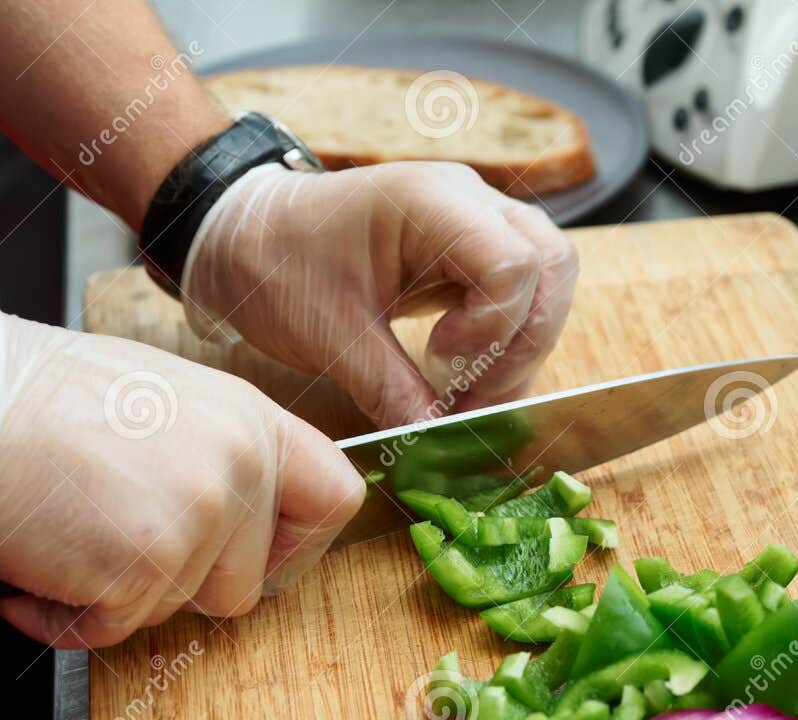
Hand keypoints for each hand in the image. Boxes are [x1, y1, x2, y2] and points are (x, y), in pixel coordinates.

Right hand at [0, 296, 363, 648]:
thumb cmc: (40, 397)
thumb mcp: (166, 398)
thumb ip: (222, 454)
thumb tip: (252, 513)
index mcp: (251, 422)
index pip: (335, 498)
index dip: (299, 544)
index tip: (259, 557)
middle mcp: (238, 468)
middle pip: (248, 582)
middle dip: (183, 582)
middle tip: (121, 540)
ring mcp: (196, 519)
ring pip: (181, 609)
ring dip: (120, 595)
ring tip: (69, 536)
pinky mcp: (142, 567)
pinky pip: (118, 631)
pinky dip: (68, 619)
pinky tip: (38, 569)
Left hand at [181, 161, 578, 426]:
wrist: (246, 233)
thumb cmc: (276, 264)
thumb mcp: (328, 335)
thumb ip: (390, 389)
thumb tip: (436, 442)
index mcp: (429, 202)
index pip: (515, 263)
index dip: (494, 327)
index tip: (442, 362)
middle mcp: (467, 199)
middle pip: (552, 265)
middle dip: (523, 343)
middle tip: (470, 394)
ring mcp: (476, 219)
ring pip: (550, 277)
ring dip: (523, 344)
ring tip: (471, 391)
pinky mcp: (472, 247)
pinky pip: (525, 290)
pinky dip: (509, 338)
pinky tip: (467, 374)